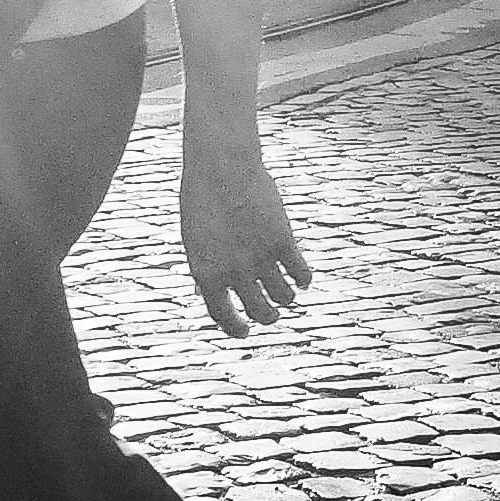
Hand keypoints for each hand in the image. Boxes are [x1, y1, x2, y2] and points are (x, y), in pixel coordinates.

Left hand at [179, 136, 309, 337]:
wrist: (222, 168)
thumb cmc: (202, 200)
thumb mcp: (195, 240)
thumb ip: (204, 269)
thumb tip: (206, 294)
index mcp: (207, 275)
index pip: (224, 317)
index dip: (236, 329)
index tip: (245, 332)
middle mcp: (234, 273)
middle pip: (260, 312)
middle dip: (268, 318)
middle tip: (273, 316)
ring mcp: (260, 259)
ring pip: (284, 296)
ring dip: (287, 299)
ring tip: (288, 295)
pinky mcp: (283, 242)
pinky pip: (300, 273)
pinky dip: (304, 279)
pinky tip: (303, 278)